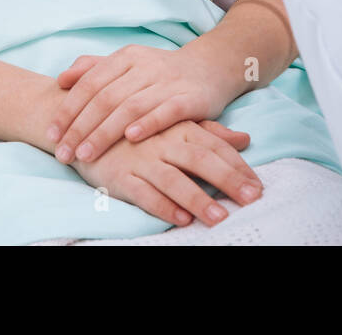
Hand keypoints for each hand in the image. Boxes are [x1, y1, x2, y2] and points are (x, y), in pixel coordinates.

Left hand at [47, 45, 245, 166]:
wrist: (211, 68)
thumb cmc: (161, 73)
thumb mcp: (128, 64)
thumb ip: (94, 69)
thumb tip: (62, 79)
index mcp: (126, 57)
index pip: (89, 83)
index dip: (68, 109)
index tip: (52, 134)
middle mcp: (145, 67)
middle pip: (105, 98)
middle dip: (80, 128)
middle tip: (63, 153)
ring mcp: (168, 82)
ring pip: (130, 106)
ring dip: (105, 132)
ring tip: (86, 155)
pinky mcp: (190, 99)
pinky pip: (166, 111)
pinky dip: (148, 123)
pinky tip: (131, 138)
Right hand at [70, 119, 262, 227]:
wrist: (83, 123)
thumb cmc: (137, 126)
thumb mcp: (174, 123)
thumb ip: (209, 130)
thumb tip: (244, 139)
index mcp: (178, 127)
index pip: (215, 145)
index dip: (238, 165)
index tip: (258, 184)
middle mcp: (163, 142)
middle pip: (200, 160)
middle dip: (228, 180)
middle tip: (252, 198)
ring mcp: (141, 160)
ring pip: (173, 180)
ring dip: (198, 199)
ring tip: (219, 217)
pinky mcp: (120, 178)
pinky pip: (143, 193)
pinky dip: (162, 206)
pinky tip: (180, 218)